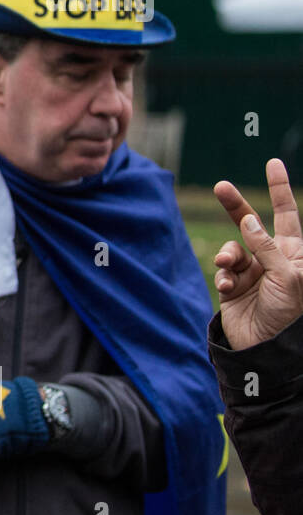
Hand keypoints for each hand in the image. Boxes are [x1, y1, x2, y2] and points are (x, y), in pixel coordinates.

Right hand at [212, 158, 302, 350]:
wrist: (267, 351)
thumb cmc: (288, 314)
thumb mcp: (287, 277)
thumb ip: (266, 247)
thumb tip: (248, 219)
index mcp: (294, 254)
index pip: (287, 215)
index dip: (280, 189)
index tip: (273, 163)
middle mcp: (272, 259)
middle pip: (250, 224)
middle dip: (235, 206)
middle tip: (220, 186)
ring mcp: (251, 272)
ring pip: (231, 248)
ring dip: (228, 256)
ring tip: (228, 268)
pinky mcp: (232, 287)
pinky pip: (222, 272)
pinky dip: (224, 278)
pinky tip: (230, 289)